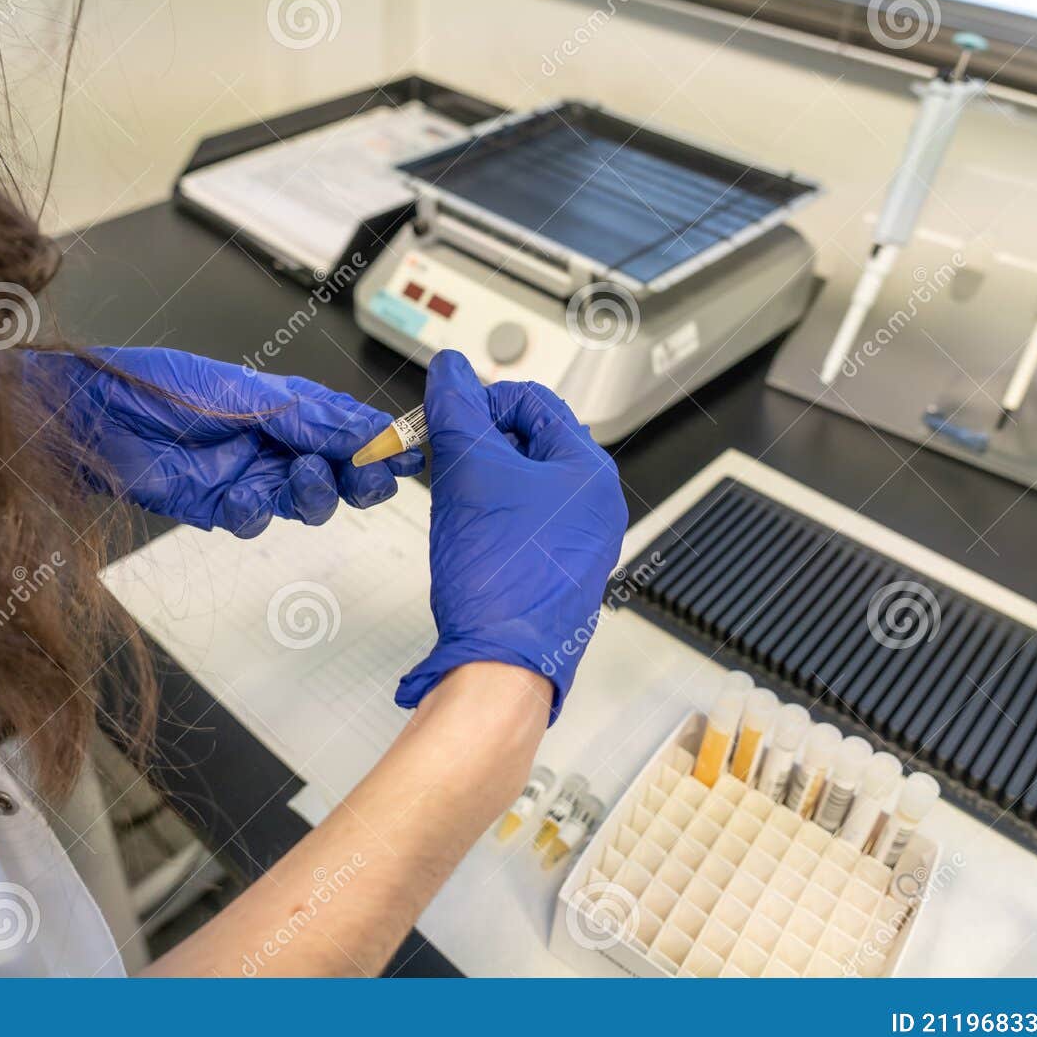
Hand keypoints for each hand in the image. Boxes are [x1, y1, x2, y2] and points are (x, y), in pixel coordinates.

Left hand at [25, 348, 423, 536]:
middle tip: (370, 475)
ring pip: (305, 502)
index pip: (350, 426)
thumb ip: (308, 419)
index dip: (382, 441)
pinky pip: (254, 519)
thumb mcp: (246, 393)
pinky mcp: (217, 507)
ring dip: (314, 493)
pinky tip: (243, 495)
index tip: (412, 450)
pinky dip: (255, 511)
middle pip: (340, 472)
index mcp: (287, 406)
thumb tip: (367, 431)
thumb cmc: (158, 385)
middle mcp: (274, 444)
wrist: (90, 414)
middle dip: (362, 477)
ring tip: (304, 475)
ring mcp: (248, 476)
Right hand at [398, 351, 626, 722]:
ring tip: (451, 498)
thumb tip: (449, 370)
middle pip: (529, 442)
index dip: (482, 399)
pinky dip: (488, 519)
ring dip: (480, 481)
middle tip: (441, 454)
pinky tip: (465, 536)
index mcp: (589, 473)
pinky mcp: (555, 575)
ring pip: (522, 485)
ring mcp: (578, 544)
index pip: (534, 401)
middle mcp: (594, 507)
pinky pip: (521, 526)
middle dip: (479, 443)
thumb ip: (456, 411)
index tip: (444, 415)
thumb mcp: (468, 472)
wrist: (501, 666)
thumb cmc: (501, 581)